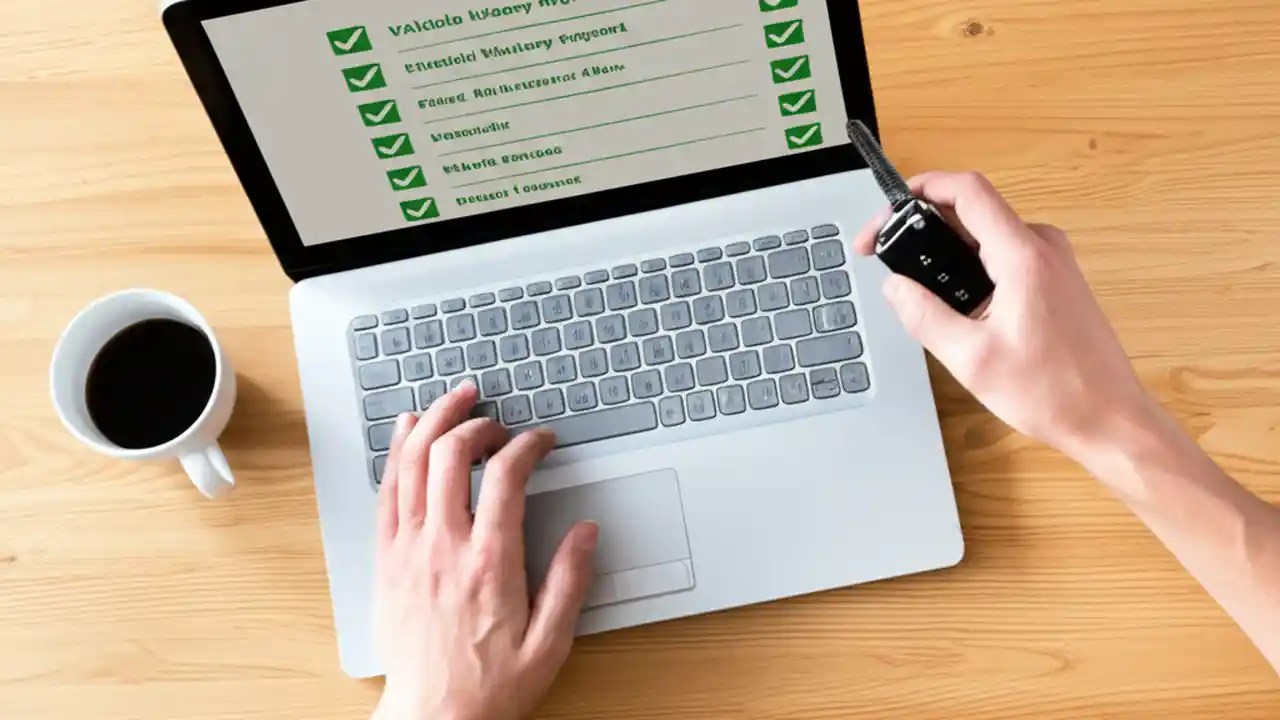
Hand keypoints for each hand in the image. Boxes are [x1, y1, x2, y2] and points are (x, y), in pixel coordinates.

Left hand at [372, 384, 598, 719]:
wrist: (432, 719)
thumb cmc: (490, 686)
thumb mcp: (550, 642)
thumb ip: (571, 581)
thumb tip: (586, 532)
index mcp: (491, 562)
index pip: (506, 476)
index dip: (528, 444)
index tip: (541, 441)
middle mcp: (444, 547)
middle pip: (451, 455)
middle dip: (476, 421)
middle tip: (496, 418)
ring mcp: (409, 550)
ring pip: (411, 463)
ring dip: (432, 422)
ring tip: (453, 400)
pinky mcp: (386, 559)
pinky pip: (386, 492)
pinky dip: (396, 454)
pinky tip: (407, 432)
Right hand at [854, 171, 1154, 457]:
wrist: (1109, 418)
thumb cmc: (1055, 393)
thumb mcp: (972, 359)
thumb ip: (925, 316)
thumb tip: (895, 286)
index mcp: (1023, 257)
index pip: (967, 191)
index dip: (920, 189)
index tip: (888, 213)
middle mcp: (1042, 248)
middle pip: (971, 211)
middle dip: (921, 227)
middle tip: (888, 258)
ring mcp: (1052, 262)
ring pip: (984, 236)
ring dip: (944, 253)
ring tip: (917, 289)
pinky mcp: (1053, 279)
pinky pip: (1001, 256)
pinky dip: (969, 269)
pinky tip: (954, 305)